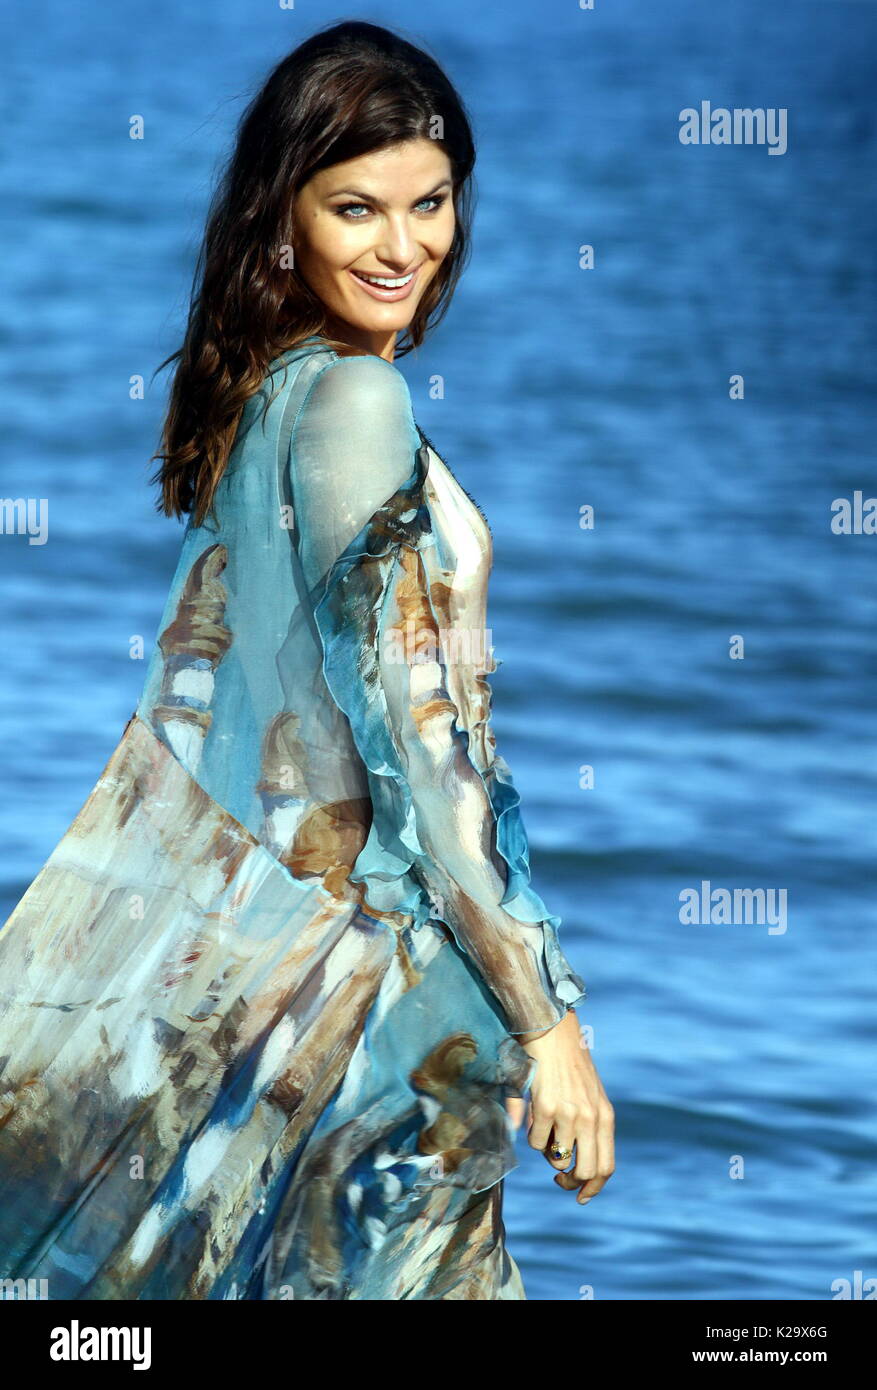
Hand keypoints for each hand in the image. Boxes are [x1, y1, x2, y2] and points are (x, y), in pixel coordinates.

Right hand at [517, 1009, 614, 1203]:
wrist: (552, 1029)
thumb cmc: (568, 1062)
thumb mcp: (587, 1096)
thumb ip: (583, 1128)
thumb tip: (559, 1161)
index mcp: (605, 1116)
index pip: (606, 1166)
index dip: (593, 1188)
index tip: (581, 1197)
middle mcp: (591, 1118)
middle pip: (587, 1172)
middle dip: (570, 1184)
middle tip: (558, 1179)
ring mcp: (570, 1114)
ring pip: (557, 1159)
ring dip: (547, 1152)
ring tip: (545, 1129)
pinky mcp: (547, 1107)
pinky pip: (536, 1142)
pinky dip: (532, 1136)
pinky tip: (533, 1115)